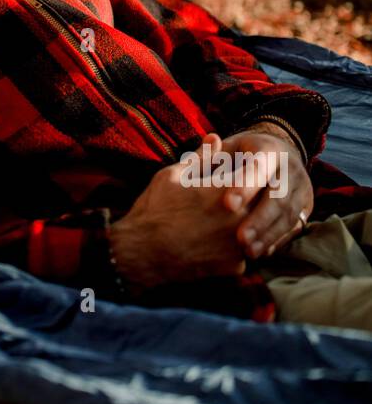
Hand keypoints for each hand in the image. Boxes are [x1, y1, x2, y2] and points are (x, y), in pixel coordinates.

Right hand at [108, 133, 250, 290]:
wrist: (142, 254)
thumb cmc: (154, 209)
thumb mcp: (172, 175)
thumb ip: (201, 157)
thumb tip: (214, 136)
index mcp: (227, 190)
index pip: (254, 175)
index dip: (249, 174)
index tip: (240, 175)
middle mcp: (241, 217)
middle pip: (261, 202)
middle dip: (252, 198)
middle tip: (231, 199)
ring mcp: (240, 244)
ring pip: (257, 228)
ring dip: (249, 223)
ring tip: (222, 220)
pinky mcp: (235, 267)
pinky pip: (245, 251)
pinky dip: (235, 246)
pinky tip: (216, 242)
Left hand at [218, 122, 312, 259]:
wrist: (279, 154)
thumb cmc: (242, 154)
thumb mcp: (229, 147)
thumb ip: (214, 153)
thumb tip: (209, 143)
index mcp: (270, 150)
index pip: (259, 167)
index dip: (245, 185)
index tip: (228, 204)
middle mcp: (290, 168)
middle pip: (278, 196)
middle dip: (259, 219)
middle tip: (240, 238)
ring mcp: (302, 188)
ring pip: (288, 214)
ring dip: (268, 235)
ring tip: (248, 251)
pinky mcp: (306, 205)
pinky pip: (295, 226)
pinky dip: (278, 240)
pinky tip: (262, 252)